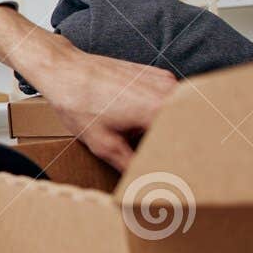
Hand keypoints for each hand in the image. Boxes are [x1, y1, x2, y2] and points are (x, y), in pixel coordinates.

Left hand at [0, 5, 177, 170]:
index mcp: (159, 108)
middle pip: (187, 124)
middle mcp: (168, 89)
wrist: (65, 69)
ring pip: (179, 111)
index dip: (183, 158)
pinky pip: (168, 99)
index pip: (186, 139)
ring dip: (171, 128)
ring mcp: (163, 79)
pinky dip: (162, 114)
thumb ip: (131, 165)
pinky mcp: (155, 74)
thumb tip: (145, 183)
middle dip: (178, 144)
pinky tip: (145, 126)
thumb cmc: (79, 102)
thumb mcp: (104, 144)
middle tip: (168, 163)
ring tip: (155, 146)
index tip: (177, 172)